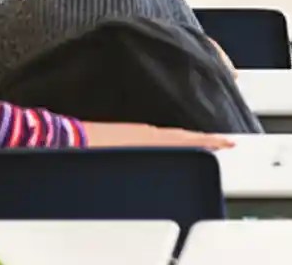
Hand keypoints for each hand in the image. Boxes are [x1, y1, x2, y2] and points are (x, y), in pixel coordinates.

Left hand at [81, 122, 233, 150]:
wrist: (65, 139)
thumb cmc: (92, 152)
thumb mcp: (127, 161)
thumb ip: (153, 153)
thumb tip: (175, 155)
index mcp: (151, 136)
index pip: (188, 139)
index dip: (209, 141)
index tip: (227, 142)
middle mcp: (146, 130)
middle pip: (184, 135)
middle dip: (205, 139)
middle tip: (224, 141)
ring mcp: (136, 130)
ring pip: (171, 134)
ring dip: (189, 138)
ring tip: (204, 142)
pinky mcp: (126, 132)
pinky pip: (158, 134)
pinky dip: (172, 138)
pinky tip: (170, 144)